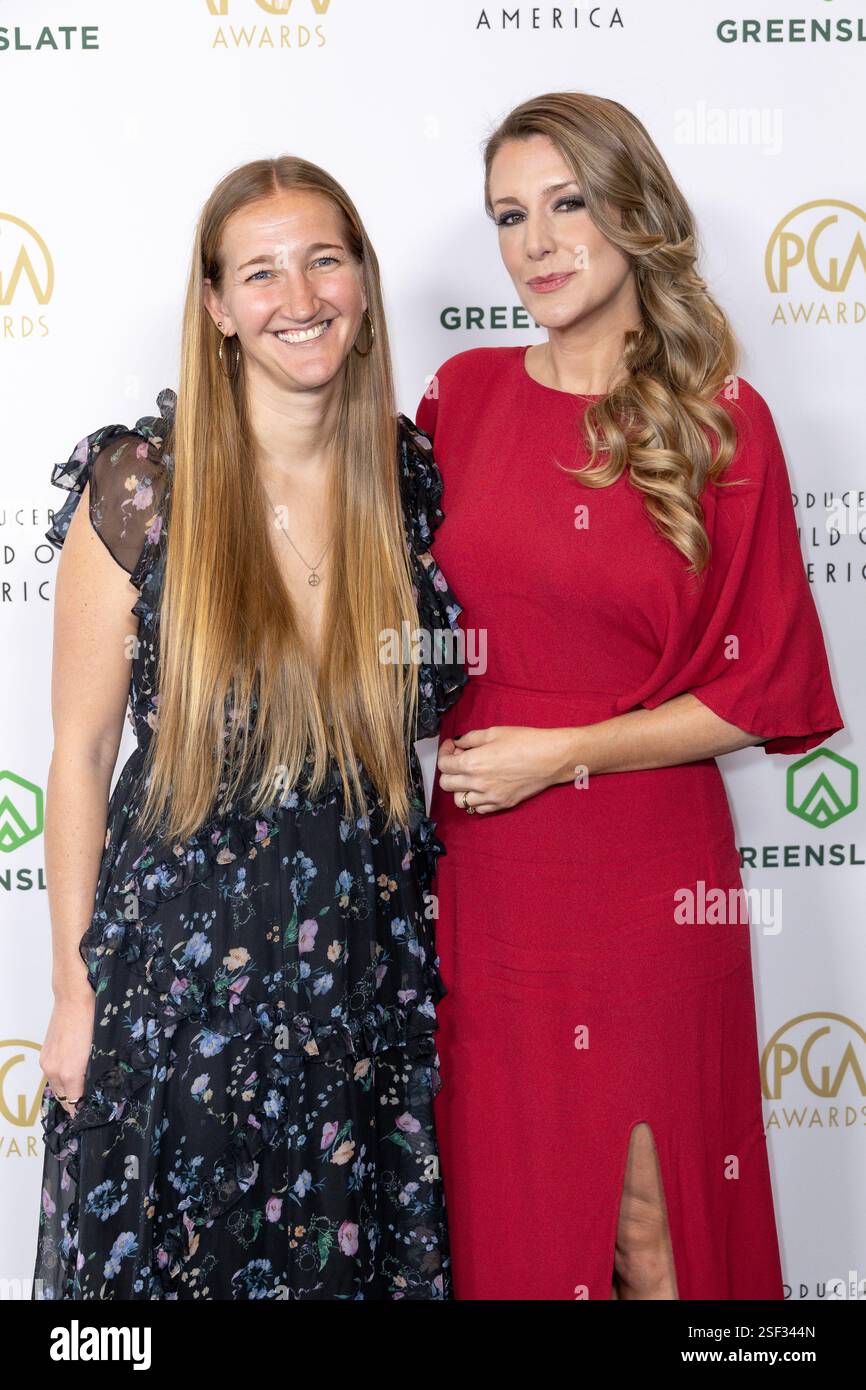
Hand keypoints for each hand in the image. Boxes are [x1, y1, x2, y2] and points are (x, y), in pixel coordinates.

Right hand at [39, 990, 96, 1118]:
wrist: (74, 999)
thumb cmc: (92, 1021)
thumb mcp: (99, 1050)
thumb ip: (96, 1072)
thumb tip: (98, 1086)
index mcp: (70, 1073)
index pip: (76, 1102)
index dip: (84, 1110)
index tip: (92, 1113)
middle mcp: (55, 1071)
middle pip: (64, 1098)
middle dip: (75, 1103)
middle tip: (89, 1104)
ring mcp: (47, 1063)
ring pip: (56, 1087)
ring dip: (67, 1091)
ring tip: (81, 1091)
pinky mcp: (44, 1055)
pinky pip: (51, 1075)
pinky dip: (60, 1079)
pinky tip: (72, 1075)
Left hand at [437, 725, 569, 814]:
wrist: (550, 758)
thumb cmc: (526, 742)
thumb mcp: (494, 732)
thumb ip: (471, 738)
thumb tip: (458, 743)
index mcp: (472, 763)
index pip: (443, 764)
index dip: (445, 752)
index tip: (452, 747)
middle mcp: (478, 783)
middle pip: (446, 784)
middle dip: (448, 771)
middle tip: (459, 760)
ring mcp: (490, 797)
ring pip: (460, 801)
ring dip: (460, 788)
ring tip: (470, 776)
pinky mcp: (501, 804)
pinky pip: (478, 808)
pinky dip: (475, 799)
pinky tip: (483, 787)